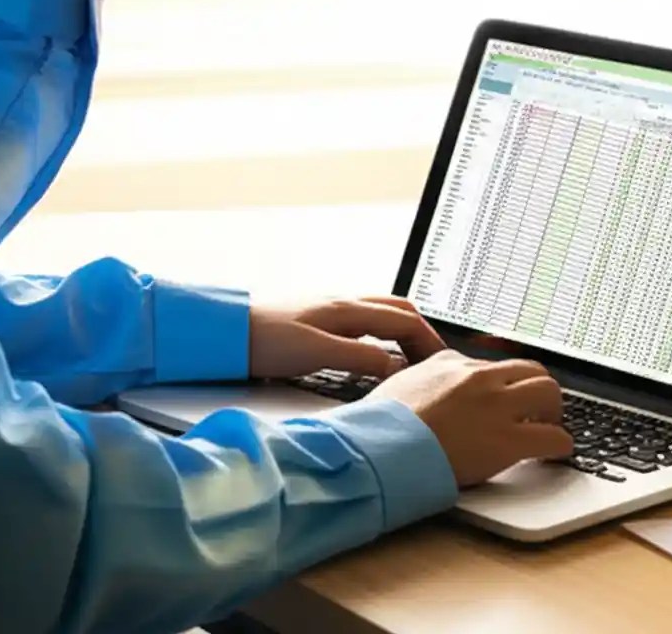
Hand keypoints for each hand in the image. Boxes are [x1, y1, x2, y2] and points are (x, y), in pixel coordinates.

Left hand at [248, 296, 445, 379]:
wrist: (228, 334)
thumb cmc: (267, 341)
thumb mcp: (319, 353)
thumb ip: (362, 359)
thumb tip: (398, 368)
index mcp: (349, 310)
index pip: (405, 320)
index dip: (429, 341)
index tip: (443, 363)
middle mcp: (344, 304)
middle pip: (399, 309)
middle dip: (422, 330)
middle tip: (433, 357)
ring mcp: (332, 310)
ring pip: (381, 312)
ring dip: (402, 330)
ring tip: (411, 355)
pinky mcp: (319, 320)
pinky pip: (364, 321)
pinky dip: (382, 333)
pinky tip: (374, 351)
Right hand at [369, 350, 572, 486]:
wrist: (380, 449)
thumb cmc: (379, 426)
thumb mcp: (397, 385)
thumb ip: (419, 380)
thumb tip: (421, 387)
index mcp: (451, 363)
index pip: (492, 366)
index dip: (502, 386)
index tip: (503, 400)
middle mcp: (479, 378)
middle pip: (531, 370)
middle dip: (537, 390)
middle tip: (536, 411)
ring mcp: (496, 406)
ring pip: (549, 393)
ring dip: (552, 412)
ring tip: (546, 428)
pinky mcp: (507, 440)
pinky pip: (553, 437)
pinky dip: (559, 444)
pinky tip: (554, 453)